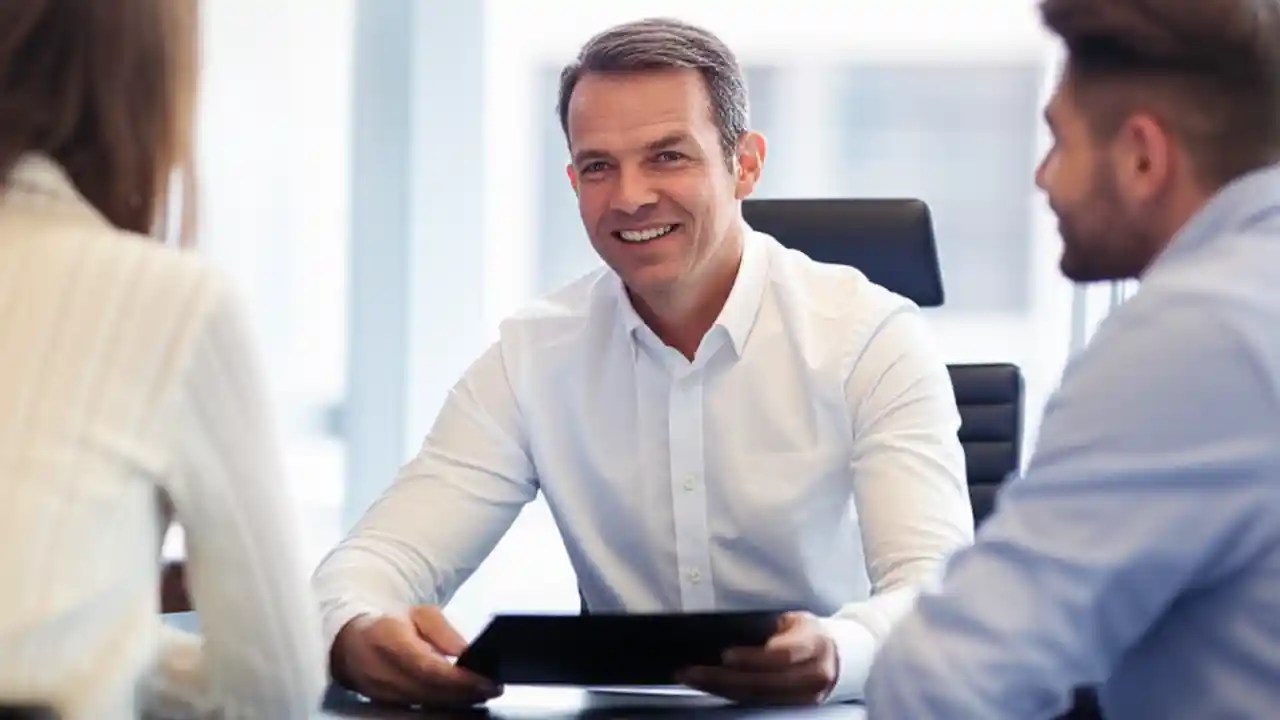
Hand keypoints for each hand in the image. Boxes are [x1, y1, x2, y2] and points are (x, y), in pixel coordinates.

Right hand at [331, 606, 501, 706]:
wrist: (350, 643)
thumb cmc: (390, 625)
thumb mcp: (419, 615)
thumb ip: (445, 633)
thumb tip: (468, 653)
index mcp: (388, 639)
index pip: (427, 667)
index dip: (459, 678)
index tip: (485, 680)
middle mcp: (382, 670)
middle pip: (429, 690)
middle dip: (465, 692)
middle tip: (493, 688)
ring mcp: (381, 692)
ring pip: (425, 703)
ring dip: (457, 701)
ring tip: (483, 693)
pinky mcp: (384, 704)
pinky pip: (418, 707)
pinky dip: (443, 704)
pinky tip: (462, 699)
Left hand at [677, 611, 837, 705]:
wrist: (837, 655)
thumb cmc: (808, 632)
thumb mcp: (793, 619)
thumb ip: (768, 628)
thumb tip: (727, 629)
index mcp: (814, 642)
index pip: (781, 655)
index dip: (752, 658)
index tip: (724, 654)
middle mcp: (813, 674)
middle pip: (763, 681)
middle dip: (722, 678)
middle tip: (691, 671)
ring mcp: (806, 695)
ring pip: (757, 696)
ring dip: (720, 688)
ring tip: (692, 678)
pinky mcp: (796, 707)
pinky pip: (758, 702)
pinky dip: (731, 694)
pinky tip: (710, 687)